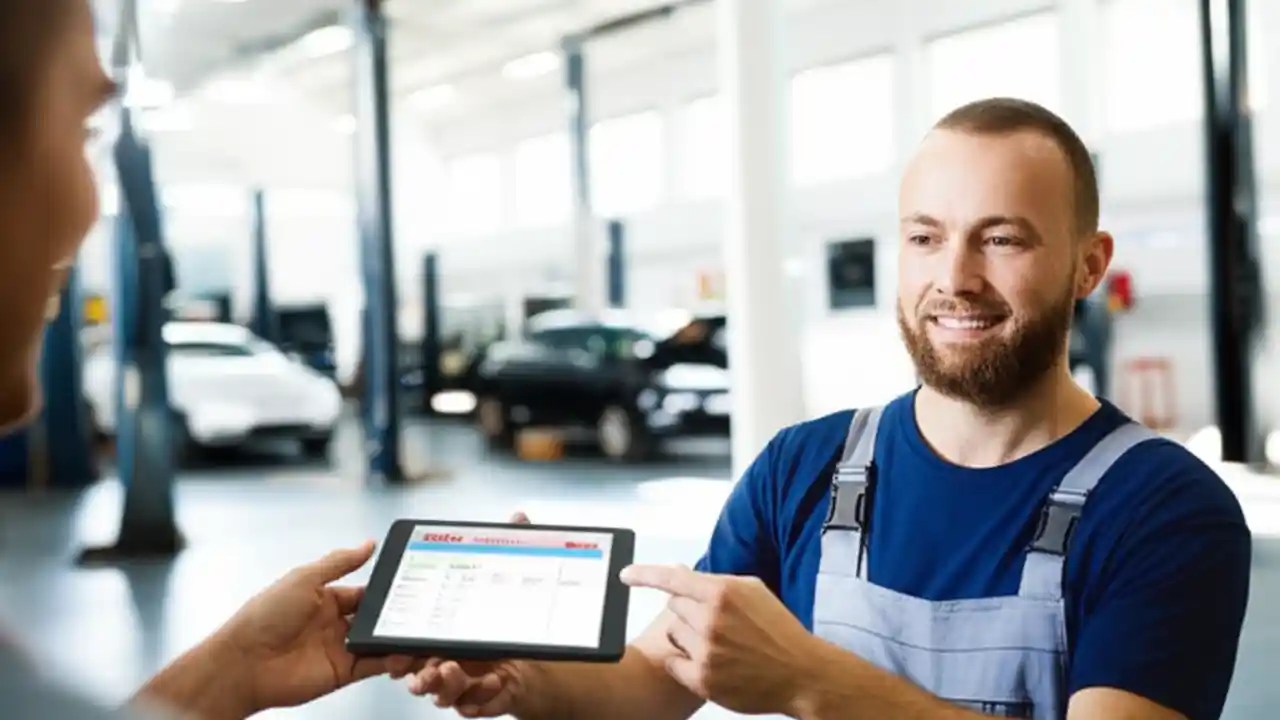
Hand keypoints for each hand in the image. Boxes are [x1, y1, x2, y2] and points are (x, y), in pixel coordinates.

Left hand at [213, 541, 419, 713]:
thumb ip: (340, 562)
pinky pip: (374, 665)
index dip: (389, 590)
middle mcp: (335, 623)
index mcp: (327, 598)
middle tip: (424, 611)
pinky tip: (403, 655)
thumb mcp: (305, 578)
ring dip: (399, 639)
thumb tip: (369, 544)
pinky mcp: (343, 672)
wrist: (244, 662)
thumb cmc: (265, 615)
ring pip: (380, 642)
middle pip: (377, 618)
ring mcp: (340, 648)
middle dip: (399, 615)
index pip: (367, 592)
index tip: (414, 586)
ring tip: (420, 635)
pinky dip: (391, 661)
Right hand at [405, 512, 536, 717]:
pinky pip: (477, 705)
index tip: (401, 651)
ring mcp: (465, 683)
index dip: (405, 650)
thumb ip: (509, 550)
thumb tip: (519, 518)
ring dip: (447, 686)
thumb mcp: (509, 580)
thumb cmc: (506, 618)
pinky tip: (494, 685)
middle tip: (432, 664)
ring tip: (454, 672)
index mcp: (443, 636)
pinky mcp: (485, 698)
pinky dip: (482, 698)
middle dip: (423, 671)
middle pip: (425, 672)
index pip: (417, 644)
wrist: (531, 657)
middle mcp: (449, 661)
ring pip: (446, 693)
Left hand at [621, 565, 817, 714]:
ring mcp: (705, 651)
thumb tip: (679, 571)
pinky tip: (712, 661)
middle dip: (689, 610)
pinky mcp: (703, 679)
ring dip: (688, 636)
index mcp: (723, 592)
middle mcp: (711, 620)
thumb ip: (715, 580)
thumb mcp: (753, 592)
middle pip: (673, 606)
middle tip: (716, 622)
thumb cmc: (780, 631)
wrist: (801, 674)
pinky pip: (674, 662)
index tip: (625, 574)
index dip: (644, 574)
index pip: (672, 579)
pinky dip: (686, 661)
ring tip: (719, 643)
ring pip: (673, 633)